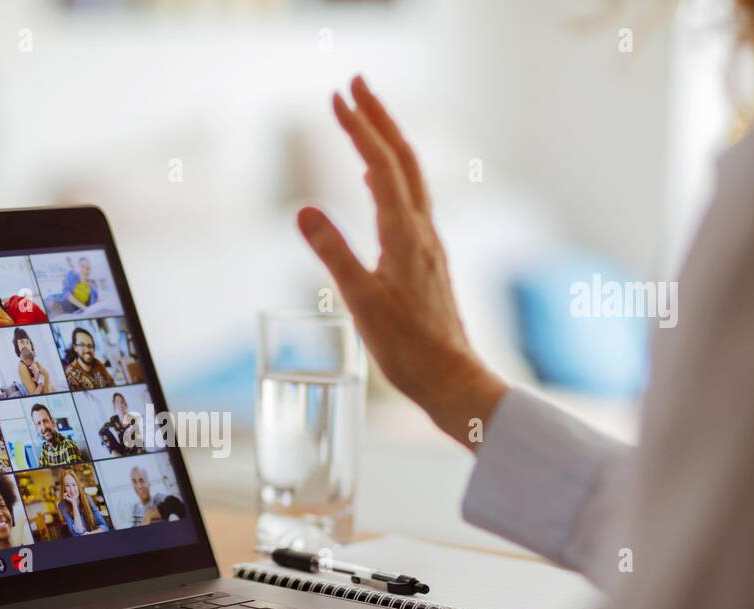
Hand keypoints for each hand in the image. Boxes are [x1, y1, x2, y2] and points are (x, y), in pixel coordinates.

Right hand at [298, 76, 505, 448]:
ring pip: (409, 179)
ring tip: (363, 122)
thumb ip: (332, 252)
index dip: (360, 127)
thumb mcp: (360, 300)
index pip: (382, 165)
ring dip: (385, 144)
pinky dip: (390, 179)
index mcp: (406, 234)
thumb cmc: (407, 347)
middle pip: (403, 159)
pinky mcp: (425, 261)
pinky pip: (409, 204)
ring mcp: (427, 245)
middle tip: (354, 85)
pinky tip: (377, 183)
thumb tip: (302, 210)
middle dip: (378, 119)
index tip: (337, 96)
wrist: (450, 378)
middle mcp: (422, 231)